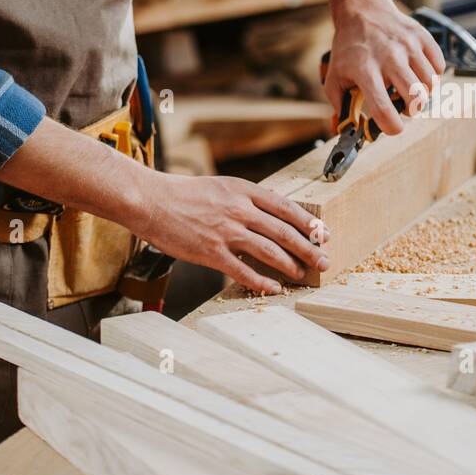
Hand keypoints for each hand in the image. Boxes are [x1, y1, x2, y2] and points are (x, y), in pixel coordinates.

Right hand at [135, 170, 329, 295]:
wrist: (151, 201)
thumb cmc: (183, 194)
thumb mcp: (220, 187)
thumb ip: (244, 200)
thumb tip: (270, 217)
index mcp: (241, 190)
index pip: (284, 206)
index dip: (307, 222)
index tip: (323, 233)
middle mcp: (238, 209)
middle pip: (283, 231)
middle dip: (308, 248)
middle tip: (323, 261)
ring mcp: (225, 232)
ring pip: (268, 251)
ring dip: (290, 265)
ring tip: (302, 275)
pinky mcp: (211, 252)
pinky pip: (242, 271)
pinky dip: (261, 282)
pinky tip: (273, 288)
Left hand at [325, 0, 445, 133]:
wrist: (362, 10)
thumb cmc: (349, 49)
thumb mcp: (335, 77)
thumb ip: (341, 107)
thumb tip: (349, 132)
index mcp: (364, 70)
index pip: (384, 110)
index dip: (392, 127)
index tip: (392, 127)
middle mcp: (388, 57)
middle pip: (415, 99)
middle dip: (411, 110)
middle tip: (402, 104)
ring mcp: (408, 45)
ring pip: (430, 85)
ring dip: (422, 93)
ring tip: (408, 86)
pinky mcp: (422, 36)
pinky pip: (439, 67)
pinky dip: (432, 75)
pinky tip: (416, 70)